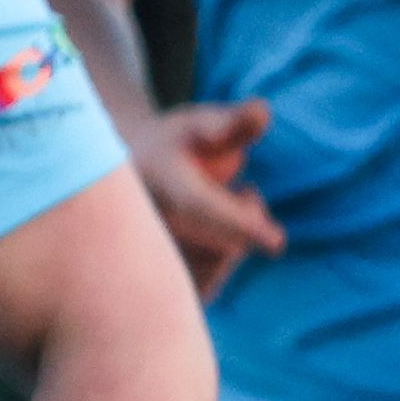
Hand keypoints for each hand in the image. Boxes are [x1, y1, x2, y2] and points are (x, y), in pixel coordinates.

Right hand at [133, 96, 282, 292]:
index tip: (277, 243)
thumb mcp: (200, 124)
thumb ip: (234, 122)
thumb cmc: (175, 147)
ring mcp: (146, 257)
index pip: (201, 207)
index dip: (241, 223)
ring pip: (219, 264)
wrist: (121, 179)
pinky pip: (208, 287)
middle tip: (246, 191)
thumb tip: (262, 114)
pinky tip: (213, 243)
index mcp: (157, 181)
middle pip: (222, 241)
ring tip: (221, 210)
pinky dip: (222, 265)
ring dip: (235, 241)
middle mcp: (144, 225)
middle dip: (247, 218)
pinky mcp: (155, 282)